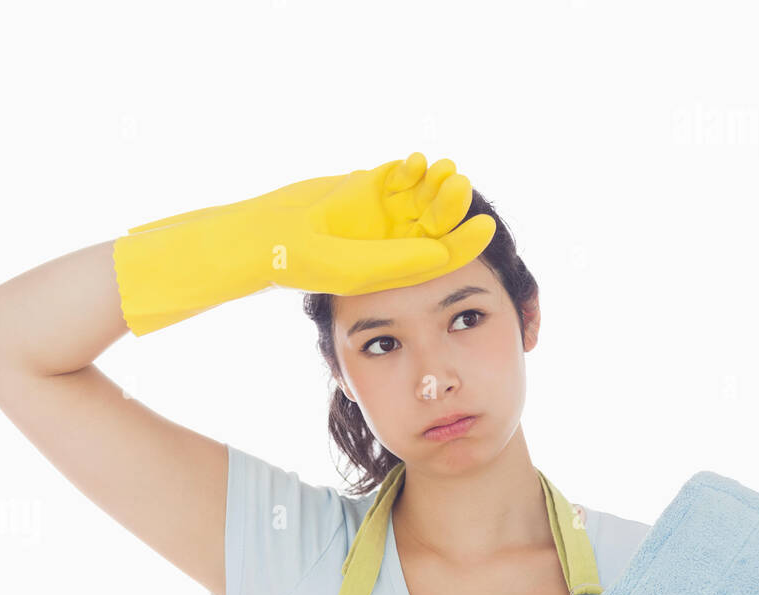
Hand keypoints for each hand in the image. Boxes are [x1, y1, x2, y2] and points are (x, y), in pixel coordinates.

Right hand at [259, 150, 495, 293]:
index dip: (466, 242)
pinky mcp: (369, 185)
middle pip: (436, 221)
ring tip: (446, 170)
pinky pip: (400, 174)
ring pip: (422, 194)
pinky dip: (411, 167)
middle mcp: (397, 241)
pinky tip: (417, 163)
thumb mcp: (358, 267)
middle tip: (460, 186)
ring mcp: (385, 212)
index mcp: (400, 268)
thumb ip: (399, 260)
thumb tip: (443, 252)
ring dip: (436, 181)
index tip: (486, 227)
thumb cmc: (311, 262)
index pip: (442, 255)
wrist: (272, 234)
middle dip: (449, 204)